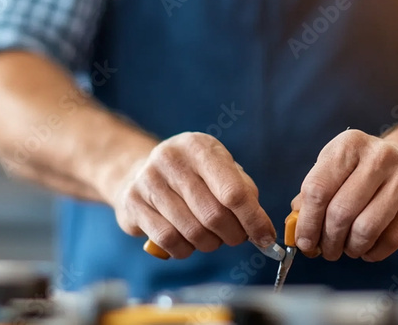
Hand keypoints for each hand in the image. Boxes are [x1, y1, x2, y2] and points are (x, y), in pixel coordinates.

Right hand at [110, 132, 275, 258]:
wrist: (140, 171)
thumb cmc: (193, 175)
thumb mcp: (221, 169)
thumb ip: (244, 193)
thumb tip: (262, 231)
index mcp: (199, 146)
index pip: (233, 191)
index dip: (253, 219)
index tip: (265, 238)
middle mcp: (170, 159)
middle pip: (214, 215)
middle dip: (233, 234)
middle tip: (237, 237)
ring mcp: (147, 180)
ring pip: (192, 232)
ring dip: (210, 243)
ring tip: (212, 237)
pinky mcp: (132, 203)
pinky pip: (168, 241)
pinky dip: (186, 250)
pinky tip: (189, 242)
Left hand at [291, 130, 397, 261]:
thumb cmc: (368, 171)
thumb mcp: (337, 170)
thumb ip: (313, 196)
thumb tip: (296, 227)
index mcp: (350, 145)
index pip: (318, 189)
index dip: (307, 223)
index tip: (304, 242)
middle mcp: (379, 155)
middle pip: (341, 212)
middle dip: (329, 240)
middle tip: (327, 250)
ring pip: (366, 229)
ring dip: (351, 248)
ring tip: (348, 248)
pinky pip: (392, 239)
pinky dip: (374, 252)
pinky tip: (368, 249)